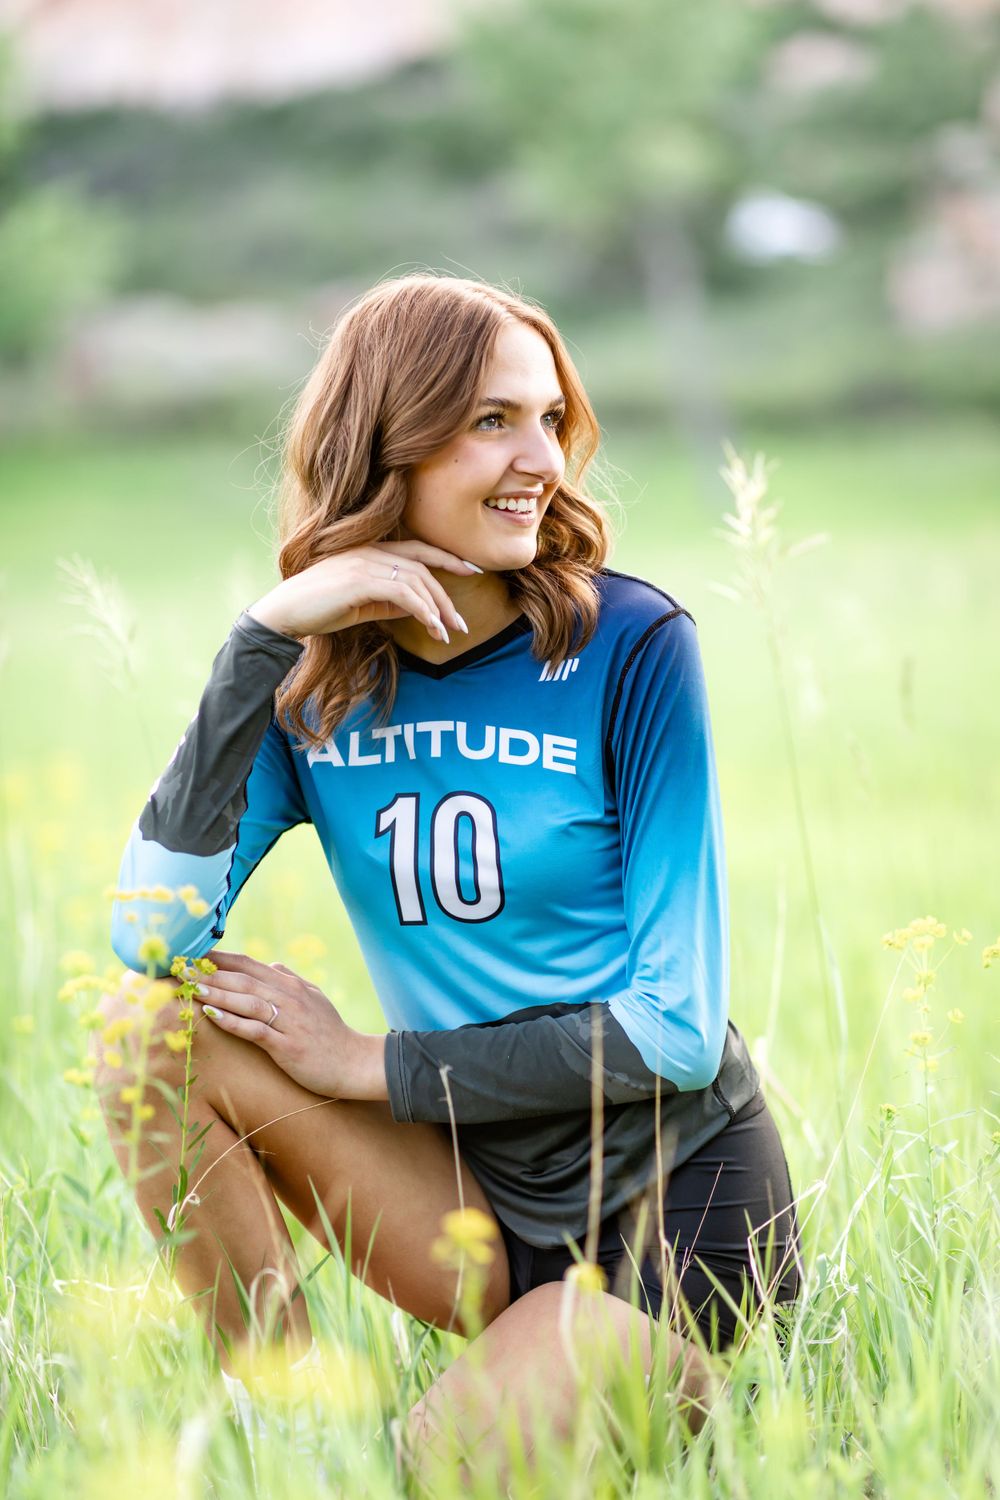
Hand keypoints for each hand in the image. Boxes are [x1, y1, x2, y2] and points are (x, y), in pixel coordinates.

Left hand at [193, 949, 387, 1100]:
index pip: (248, 964)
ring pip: (246, 1000)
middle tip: (178, 967)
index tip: (191, 954)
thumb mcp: (314, 998)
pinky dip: (232, 1021)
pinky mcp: (287, 1045)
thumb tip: (272, 965)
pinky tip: (211, 1016)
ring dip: (216, 993)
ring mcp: (288, 1021)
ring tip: (189, 987)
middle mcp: (288, 997)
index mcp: (290, 985)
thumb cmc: (330, 1033)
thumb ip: (292, 980)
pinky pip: (255, 1030)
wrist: (353, 1062)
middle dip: (208, 973)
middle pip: (242, 979)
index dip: (218, 958)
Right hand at [246, 540, 481, 644]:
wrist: (284, 613)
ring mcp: (365, 562)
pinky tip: (432, 628)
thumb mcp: (362, 606)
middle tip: (462, 622)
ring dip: (438, 608)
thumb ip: (390, 603)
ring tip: (449, 632)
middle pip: (423, 565)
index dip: (447, 557)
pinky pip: (404, 593)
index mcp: (370, 551)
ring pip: (417, 580)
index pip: (418, 549)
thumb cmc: (319, 609)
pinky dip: (423, 611)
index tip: (471, 570)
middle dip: (447, 594)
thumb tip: (420, 610)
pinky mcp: (361, 580)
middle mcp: (370, 550)